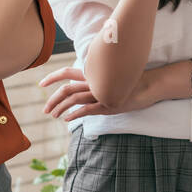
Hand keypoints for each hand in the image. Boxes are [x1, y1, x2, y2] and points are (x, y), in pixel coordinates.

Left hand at [38, 65, 161, 120]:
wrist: (150, 83)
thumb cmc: (132, 82)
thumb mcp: (112, 78)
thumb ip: (99, 79)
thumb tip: (88, 84)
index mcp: (93, 74)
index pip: (67, 72)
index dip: (52, 77)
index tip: (41, 83)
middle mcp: (94, 82)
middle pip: (66, 88)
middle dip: (52, 99)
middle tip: (45, 110)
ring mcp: (100, 93)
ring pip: (73, 98)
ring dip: (60, 108)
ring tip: (54, 116)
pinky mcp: (107, 104)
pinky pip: (86, 109)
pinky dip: (74, 114)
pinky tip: (67, 120)